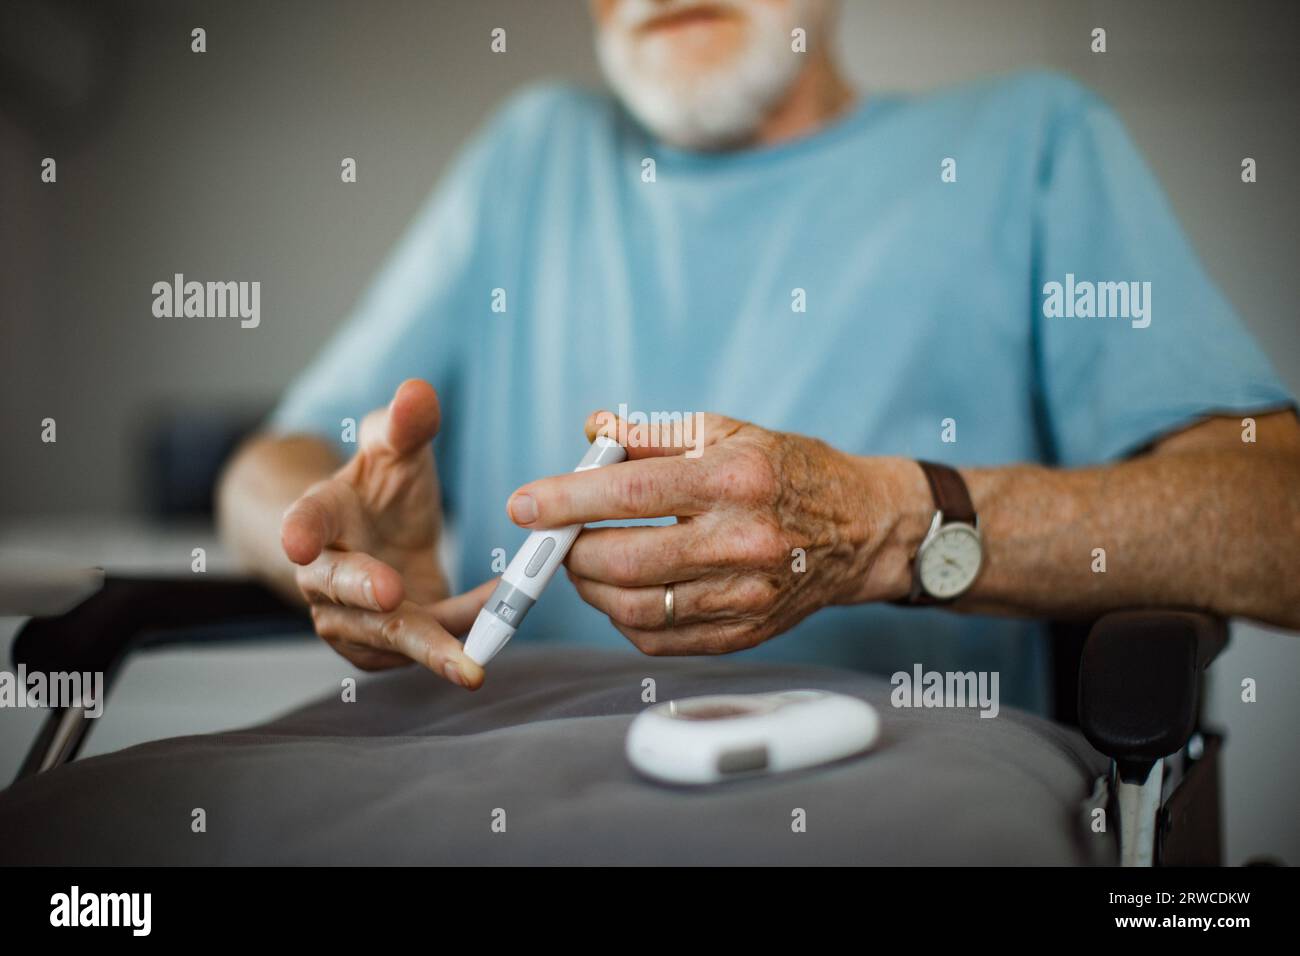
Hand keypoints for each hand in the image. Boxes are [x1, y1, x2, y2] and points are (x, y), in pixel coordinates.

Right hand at [280, 379, 490, 687]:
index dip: (300, 531)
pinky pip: (420, 647)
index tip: (296, 542)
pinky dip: (459, 636)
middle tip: (393, 595)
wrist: (377, 536)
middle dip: (365, 592)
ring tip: (476, 643)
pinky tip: (496, 615)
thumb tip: (417, 392)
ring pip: (384, 635)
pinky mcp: (379, 646)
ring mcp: (348, 616)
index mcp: (320, 515)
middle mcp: (325, 574)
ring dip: (431, 641)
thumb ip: (405, 425)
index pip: (305, 520)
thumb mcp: (398, 449)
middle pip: (338, 590)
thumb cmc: (382, 489)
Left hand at [505, 410, 920, 654]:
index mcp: (736, 478)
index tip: (523, 505)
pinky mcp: (747, 633)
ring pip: (637, 607)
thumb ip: (653, 433)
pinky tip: (625, 590)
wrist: (863, 529)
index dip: (566, 500)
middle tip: (557, 538)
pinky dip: (626, 617)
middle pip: (625, 560)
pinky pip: (662, 638)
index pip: (631, 492)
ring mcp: (747, 594)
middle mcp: (743, 540)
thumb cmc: (788, 471)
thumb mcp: (728, 431)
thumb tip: (591, 431)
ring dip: (592, 588)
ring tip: (587, 563)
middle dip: (572, 552)